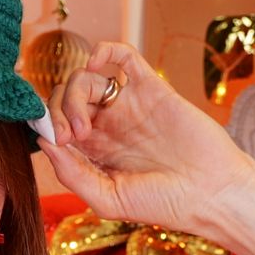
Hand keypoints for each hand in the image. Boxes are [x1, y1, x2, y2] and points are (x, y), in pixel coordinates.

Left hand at [37, 41, 254, 254]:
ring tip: (85, 127)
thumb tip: (43, 142)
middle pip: (66, 99)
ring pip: (86, 79)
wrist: (210, 194)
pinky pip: (124, 57)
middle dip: (59, 113)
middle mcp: (108, 125)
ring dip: (73, 96)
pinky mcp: (152, 89)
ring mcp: (129, 105)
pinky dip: (104, 50)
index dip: (47, 126)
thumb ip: (72, 174)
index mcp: (95, 151)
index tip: (55, 142)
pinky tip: (94, 63)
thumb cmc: (164, 204)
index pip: (57, 124)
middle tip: (73, 137)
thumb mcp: (107, 200)